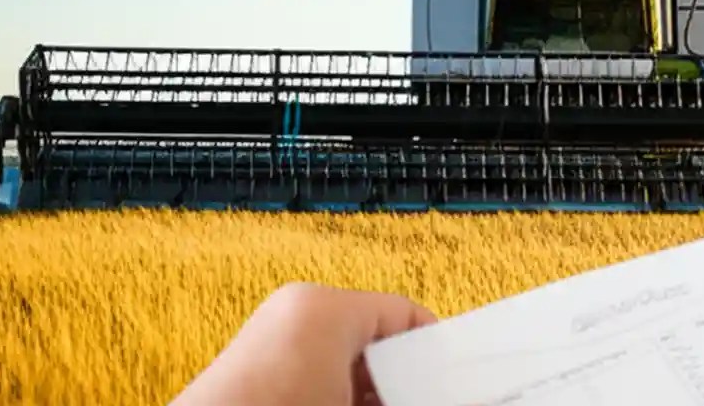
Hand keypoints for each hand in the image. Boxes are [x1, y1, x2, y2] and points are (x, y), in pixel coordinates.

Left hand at [171, 283, 436, 405]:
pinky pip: (313, 369)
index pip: (404, 315)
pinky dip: (334, 391)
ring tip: (379, 404)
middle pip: (373, 337)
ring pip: (342, 357)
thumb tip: (420, 394)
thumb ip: (395, 396)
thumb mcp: (356, 405)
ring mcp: (270, 334)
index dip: (434, 352)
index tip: (451, 381)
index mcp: (326, 308)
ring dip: (366, 390)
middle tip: (418, 398)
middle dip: (397, 378)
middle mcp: (297, 310)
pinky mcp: (252, 364)